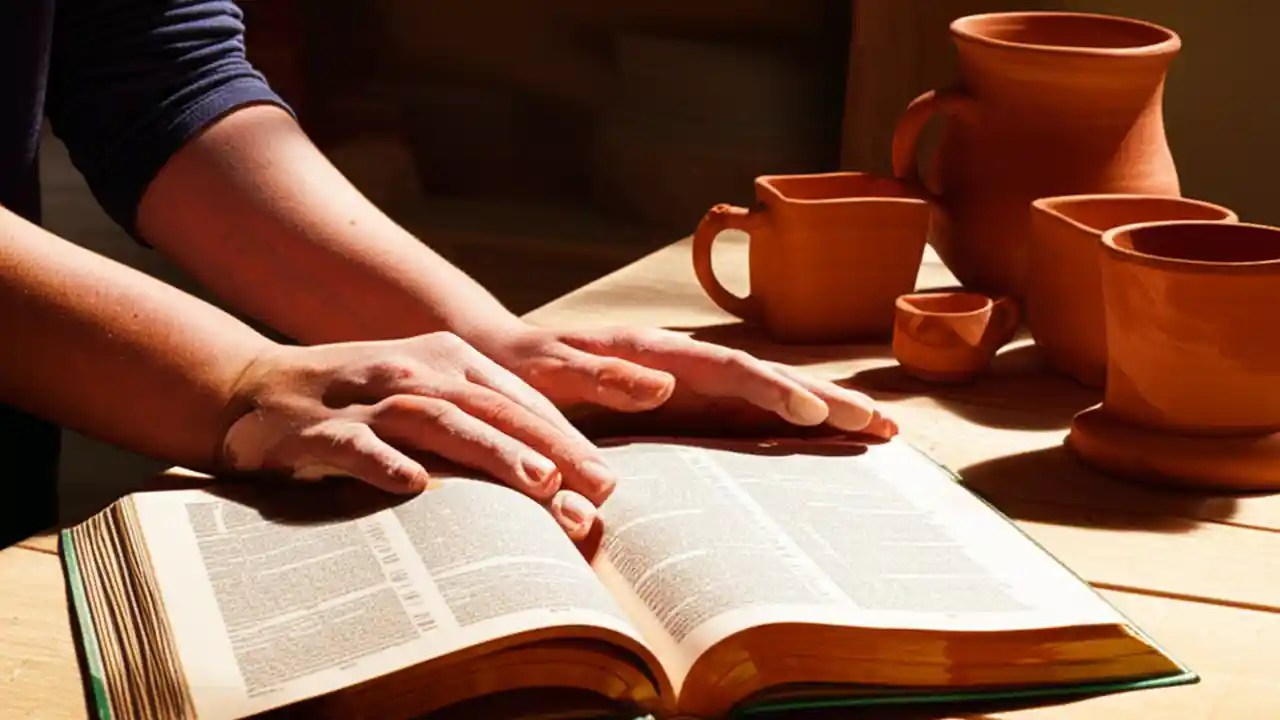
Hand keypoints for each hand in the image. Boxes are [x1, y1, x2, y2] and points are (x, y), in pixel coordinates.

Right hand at [218, 332, 615, 539]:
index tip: (610, 481)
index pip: (519, 400)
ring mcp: (366, 400)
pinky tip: (416, 487)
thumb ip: (478, 431)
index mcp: (448, 361)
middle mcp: (415, 373)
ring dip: (493, 453)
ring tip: (539, 484)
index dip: (567, 438)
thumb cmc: (356, 404)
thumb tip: (553, 484)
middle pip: (494, 409)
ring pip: (440, 423)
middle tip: (600, 487)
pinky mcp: (318, 429)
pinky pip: (357, 446)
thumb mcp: (423, 401)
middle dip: (552, 448)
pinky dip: (387, 463)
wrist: (251, 389)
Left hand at [473, 325, 897, 438]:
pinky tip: (825, 443)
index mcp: (652, 353)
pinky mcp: (688, 407)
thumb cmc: (518, 369)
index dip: (770, 391)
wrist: (499, 359)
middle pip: (765, 379)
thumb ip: (598, 378)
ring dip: (822, 411)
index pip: (725, 369)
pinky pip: (747, 416)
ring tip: (881, 430)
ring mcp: (689, 386)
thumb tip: (664, 383)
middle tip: (883, 426)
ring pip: (767, 395)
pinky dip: (789, 426)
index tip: (810, 415)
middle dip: (824, 400)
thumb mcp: (546, 372)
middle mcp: (682, 365)